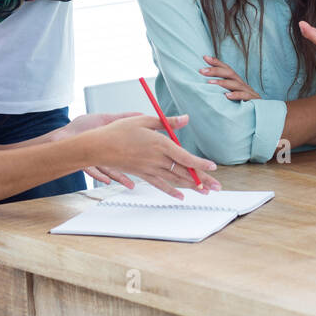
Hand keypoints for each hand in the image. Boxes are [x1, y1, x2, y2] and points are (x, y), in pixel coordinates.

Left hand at [54, 112, 144, 187]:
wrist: (63, 133)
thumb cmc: (81, 126)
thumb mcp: (105, 118)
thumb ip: (122, 117)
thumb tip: (140, 114)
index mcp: (109, 143)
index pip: (126, 151)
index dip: (136, 156)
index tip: (147, 160)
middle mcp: (103, 154)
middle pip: (119, 165)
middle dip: (130, 172)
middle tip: (140, 179)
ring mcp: (94, 159)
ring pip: (109, 170)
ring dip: (119, 177)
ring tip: (129, 183)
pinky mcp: (84, 162)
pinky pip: (94, 171)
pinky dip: (101, 176)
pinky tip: (108, 181)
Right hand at [89, 114, 220, 198]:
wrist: (99, 147)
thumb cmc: (120, 130)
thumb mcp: (145, 119)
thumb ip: (168, 122)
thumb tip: (186, 118)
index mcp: (160, 144)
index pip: (185, 157)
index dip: (200, 164)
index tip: (213, 168)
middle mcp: (157, 159)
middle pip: (184, 172)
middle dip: (202, 180)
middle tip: (216, 187)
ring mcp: (150, 169)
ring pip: (175, 180)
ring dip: (192, 187)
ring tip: (206, 192)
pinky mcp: (143, 175)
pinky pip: (160, 185)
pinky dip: (172, 191)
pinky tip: (181, 196)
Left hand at [199, 56, 260, 100]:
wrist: (262, 113)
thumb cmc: (244, 104)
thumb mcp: (232, 94)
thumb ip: (222, 88)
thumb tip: (207, 83)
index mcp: (237, 81)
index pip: (226, 68)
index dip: (216, 62)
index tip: (204, 57)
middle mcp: (242, 84)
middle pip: (229, 73)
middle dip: (215, 70)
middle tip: (201, 70)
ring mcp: (248, 91)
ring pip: (235, 84)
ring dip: (222, 82)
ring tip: (210, 82)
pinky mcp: (252, 100)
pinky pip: (244, 96)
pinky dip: (236, 95)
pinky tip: (227, 96)